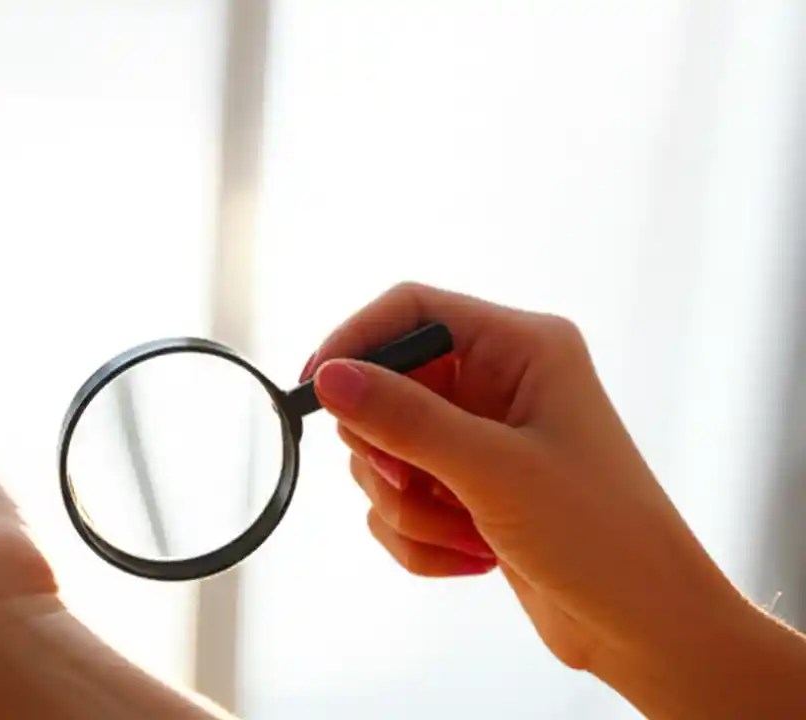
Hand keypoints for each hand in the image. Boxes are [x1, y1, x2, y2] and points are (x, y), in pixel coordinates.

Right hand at [304, 283, 744, 674]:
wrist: (646, 627)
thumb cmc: (600, 535)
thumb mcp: (493, 471)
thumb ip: (405, 419)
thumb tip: (328, 376)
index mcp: (522, 348)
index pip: (413, 310)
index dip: (356, 340)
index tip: (316, 388)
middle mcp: (499, 382)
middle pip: (386, 388)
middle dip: (388, 452)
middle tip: (413, 485)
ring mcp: (480, 438)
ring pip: (386, 452)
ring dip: (408, 506)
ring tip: (466, 535)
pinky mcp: (467, 488)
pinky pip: (399, 499)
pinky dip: (419, 537)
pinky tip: (472, 558)